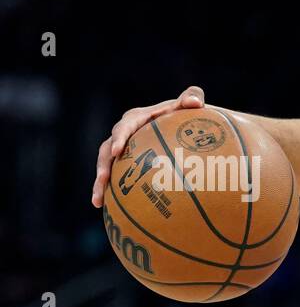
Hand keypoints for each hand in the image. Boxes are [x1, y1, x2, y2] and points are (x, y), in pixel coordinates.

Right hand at [92, 85, 205, 206]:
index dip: (120, 138)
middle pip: (108, 148)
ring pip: (106, 165)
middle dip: (103, 165)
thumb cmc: (185, 113)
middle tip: (102, 180)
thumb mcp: (190, 104)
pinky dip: (108, 191)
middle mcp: (125, 133)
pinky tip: (103, 208)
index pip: (125, 126)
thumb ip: (192, 98)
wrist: (180, 125)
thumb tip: (195, 101)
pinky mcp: (124, 162)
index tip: (118, 151)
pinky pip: (113, 176)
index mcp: (137, 119)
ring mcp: (123, 149)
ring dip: (100, 182)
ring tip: (97, 201)